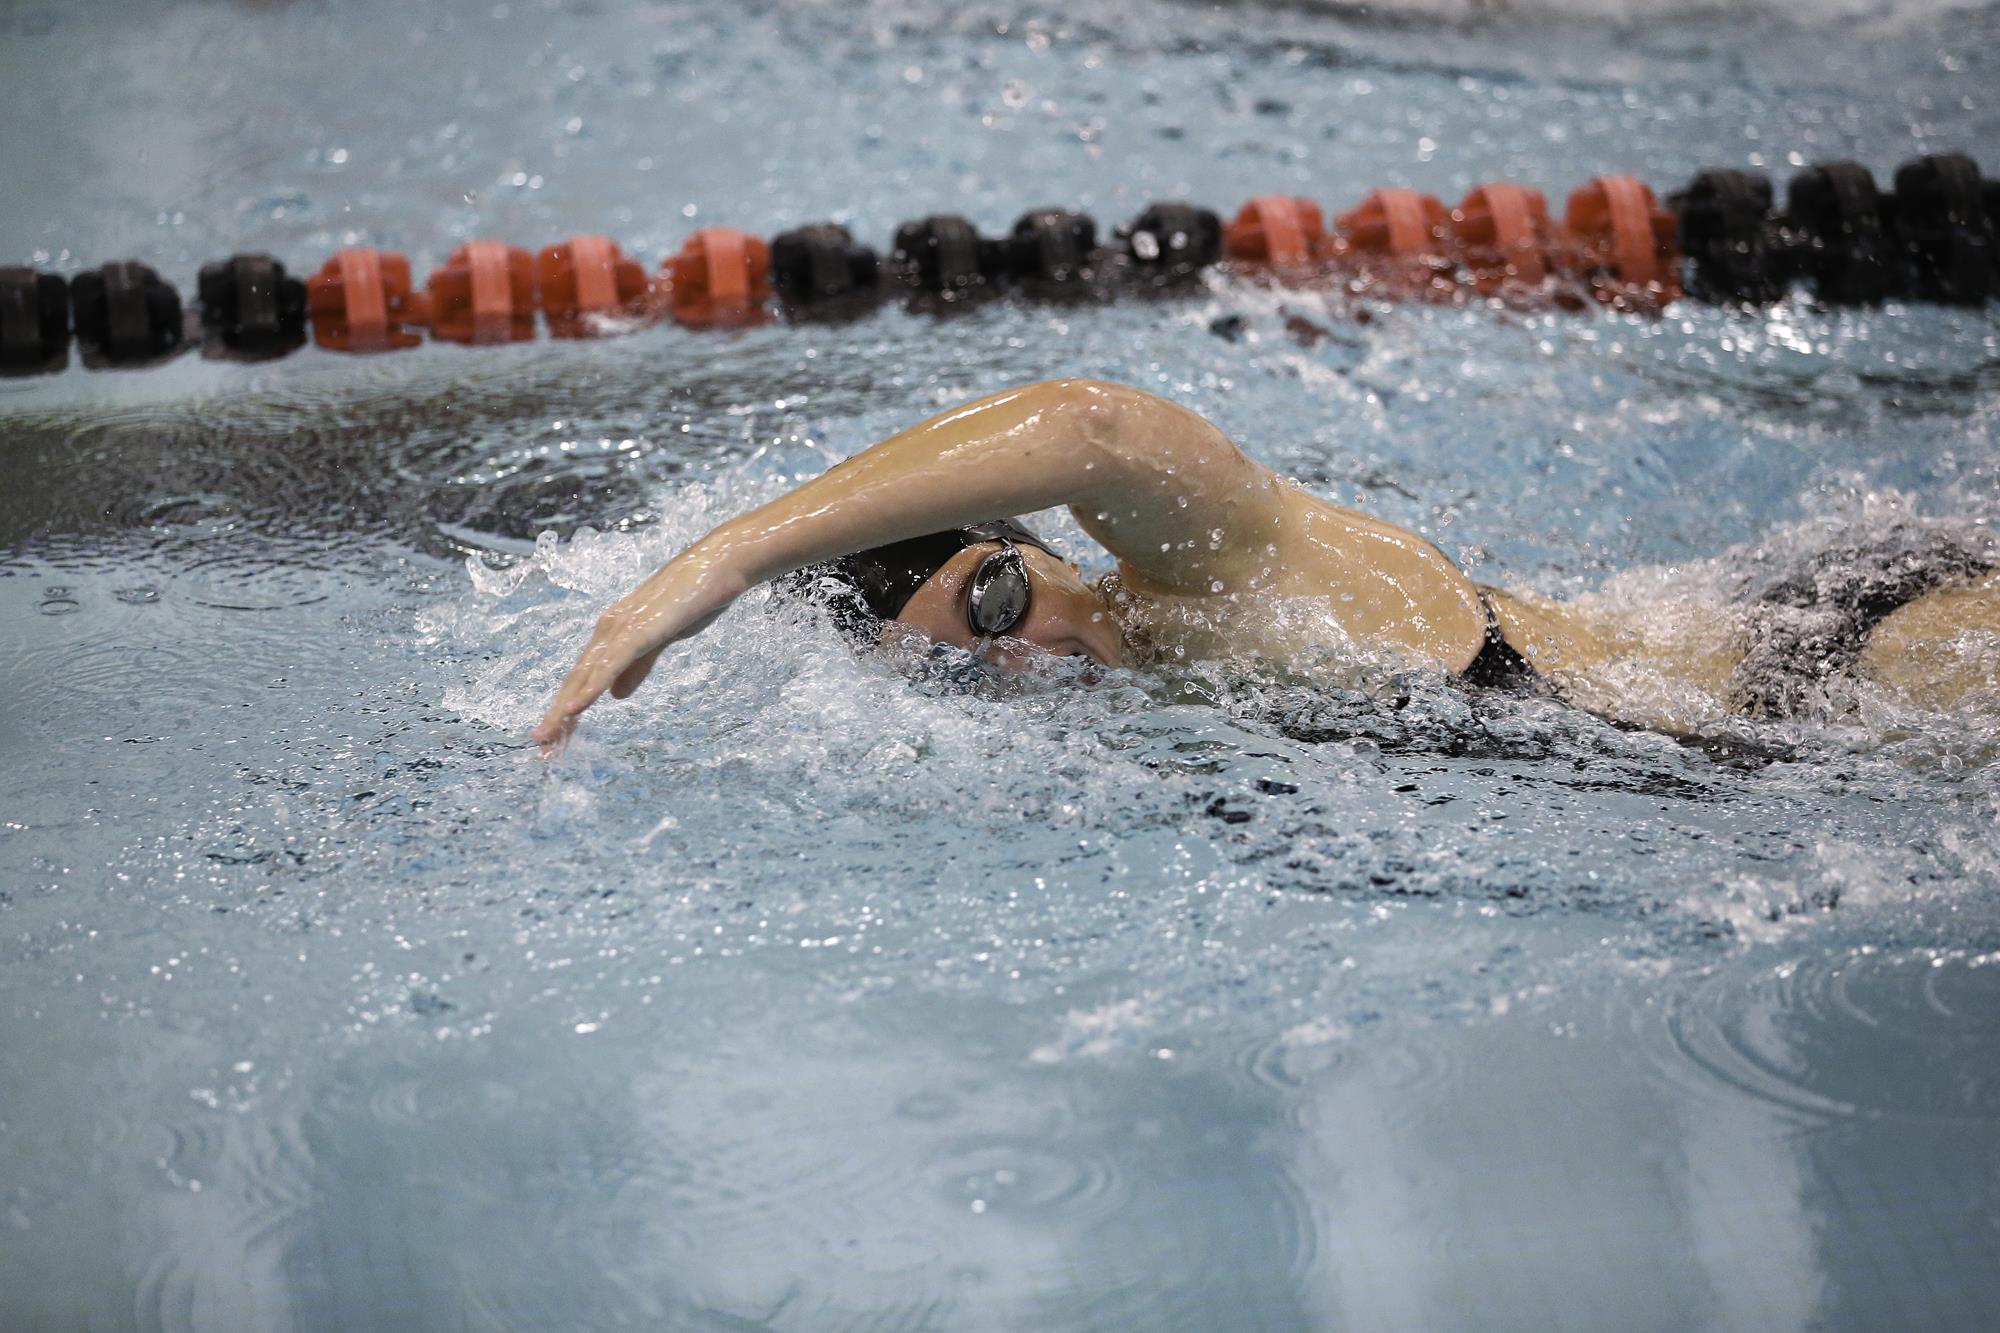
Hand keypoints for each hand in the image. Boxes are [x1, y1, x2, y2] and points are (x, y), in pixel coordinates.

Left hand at [530, 552, 744, 755]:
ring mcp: (620, 630)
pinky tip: (574, 709)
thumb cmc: (692, 600)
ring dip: (564, 709)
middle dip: (557, 716)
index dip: (568, 708)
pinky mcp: (637, 631)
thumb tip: (616, 696)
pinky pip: (608, 666)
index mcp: (613, 634)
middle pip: (575, 680)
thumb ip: (637, 667)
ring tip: (547, 738)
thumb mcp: (662, 641)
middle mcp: (608, 630)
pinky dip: (590, 689)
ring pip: (585, 677)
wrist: (718, 566)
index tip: (557, 738)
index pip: (584, 678)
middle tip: (542, 747)